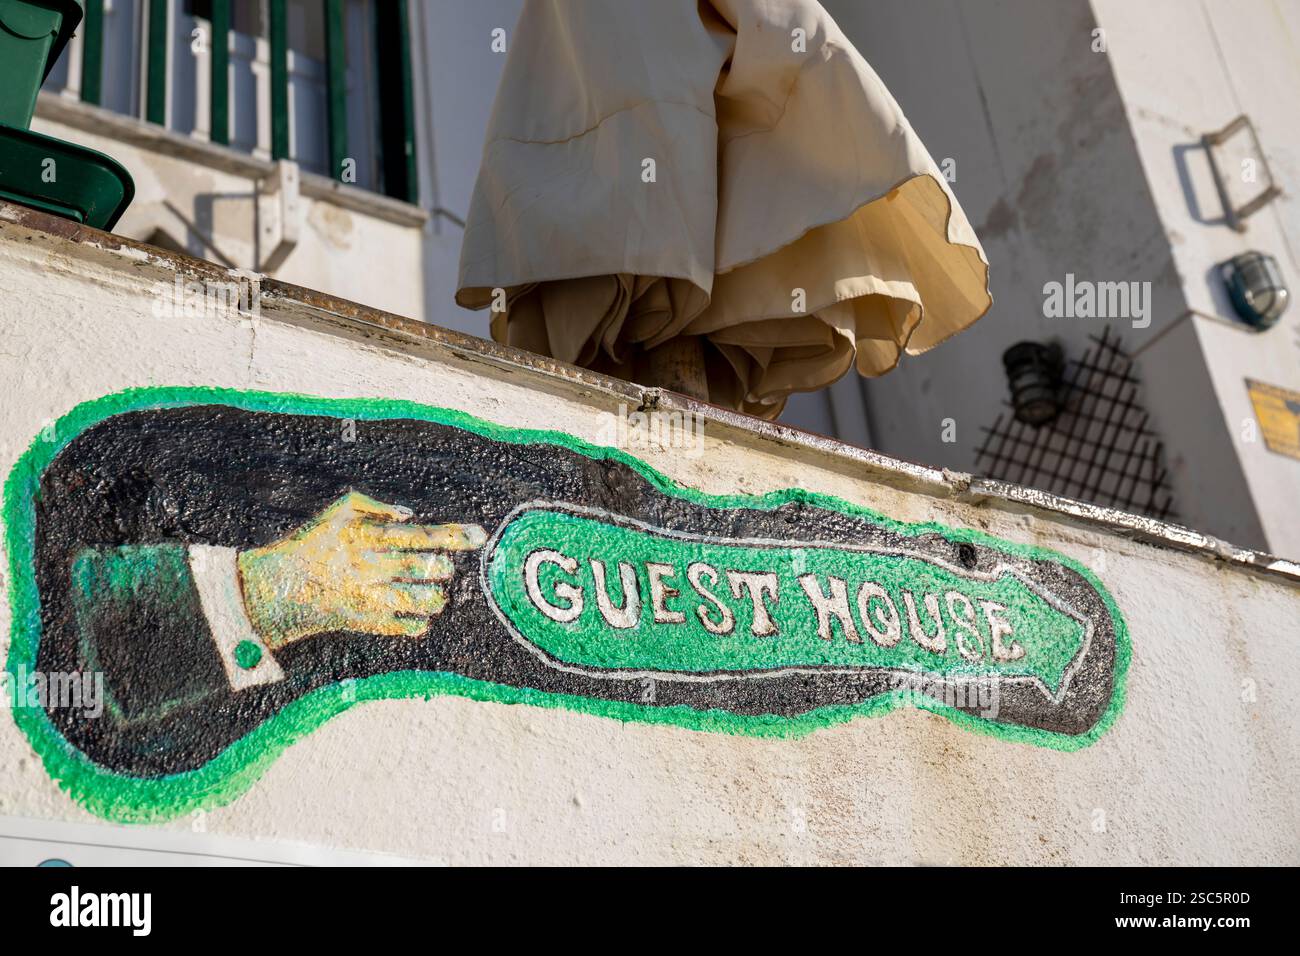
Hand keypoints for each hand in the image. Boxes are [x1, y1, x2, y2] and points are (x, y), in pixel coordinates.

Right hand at [236, 491, 485, 647]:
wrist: (281, 587)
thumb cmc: (315, 542)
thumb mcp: (339, 510)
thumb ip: (376, 506)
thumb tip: (410, 515)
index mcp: (367, 537)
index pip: (420, 535)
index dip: (453, 535)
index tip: (480, 535)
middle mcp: (371, 567)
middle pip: (426, 567)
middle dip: (443, 566)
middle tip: (440, 566)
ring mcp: (369, 597)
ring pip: (422, 600)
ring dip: (437, 595)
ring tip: (435, 590)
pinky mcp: (366, 622)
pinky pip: (407, 626)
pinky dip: (421, 621)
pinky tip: (420, 614)